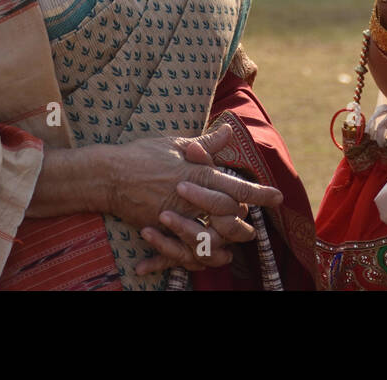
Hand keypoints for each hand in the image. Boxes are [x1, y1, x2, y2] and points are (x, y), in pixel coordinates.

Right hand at [103, 123, 281, 272]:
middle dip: (245, 220)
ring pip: (211, 235)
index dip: (259, 192)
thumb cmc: (142, 154)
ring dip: (225, 239)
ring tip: (234, 242)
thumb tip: (229, 131)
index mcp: (197, 171)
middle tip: (254, 223)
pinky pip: (186, 249)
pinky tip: (208, 255)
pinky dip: (198, 254)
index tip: (277, 196)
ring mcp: (177, 214)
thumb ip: (207, 143)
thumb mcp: (176, 143)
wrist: (109, 175)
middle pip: (229, 213)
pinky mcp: (162, 229)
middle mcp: (191, 194)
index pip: (236, 184)